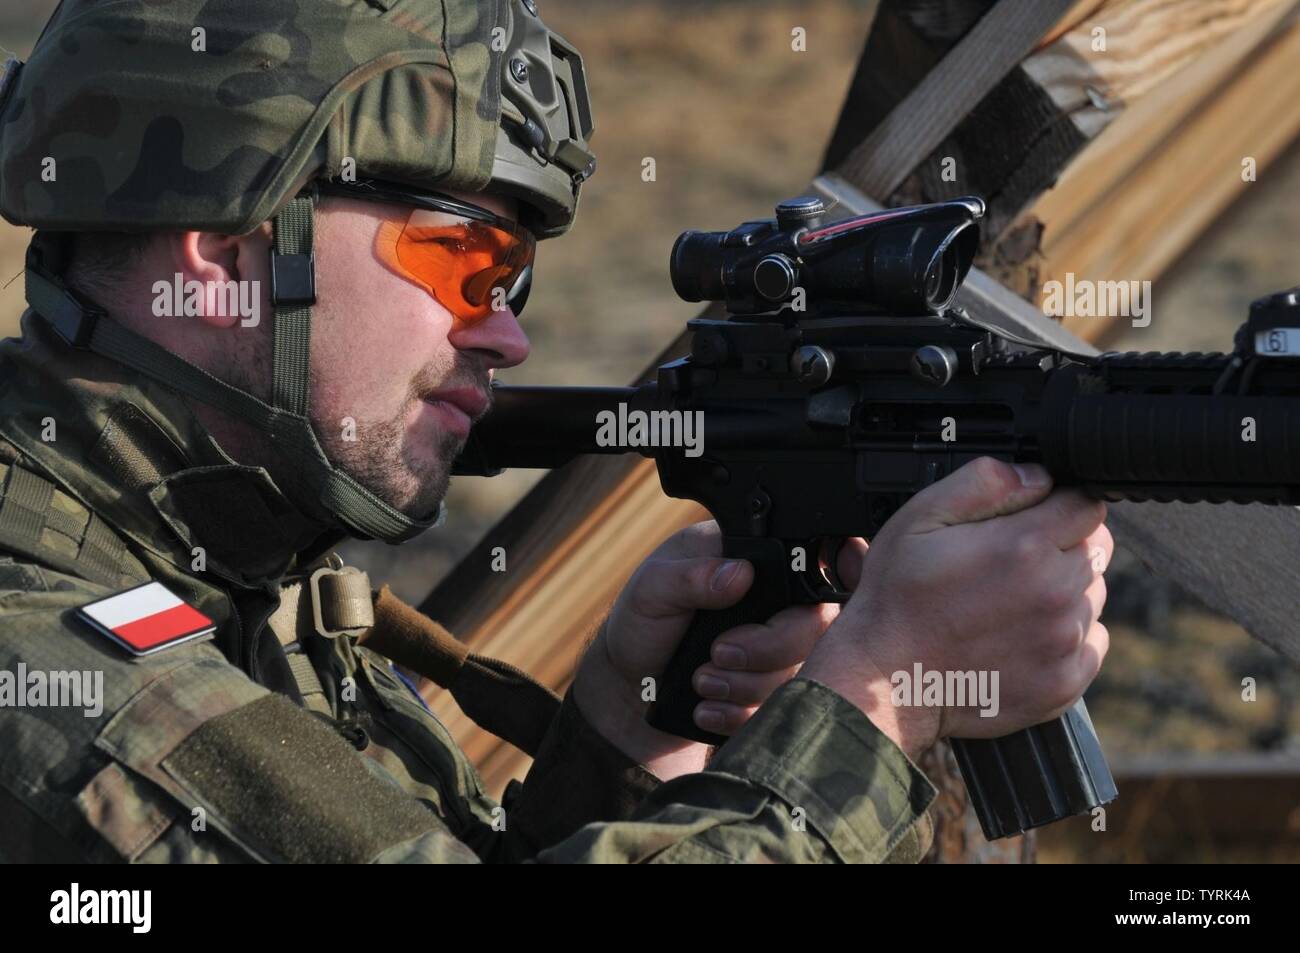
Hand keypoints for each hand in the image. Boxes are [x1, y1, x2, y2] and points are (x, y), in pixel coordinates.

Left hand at [573, 521, 850, 779]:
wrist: (631, 688)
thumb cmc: (641, 625)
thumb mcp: (651, 590)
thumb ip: (690, 577)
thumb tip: (739, 573)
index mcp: (754, 560)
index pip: (806, 571)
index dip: (794, 604)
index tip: (752, 629)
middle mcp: (778, 601)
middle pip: (813, 628)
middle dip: (764, 653)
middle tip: (716, 655)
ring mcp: (781, 647)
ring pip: (798, 673)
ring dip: (744, 687)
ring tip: (700, 682)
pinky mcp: (774, 688)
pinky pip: (781, 708)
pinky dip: (740, 714)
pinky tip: (707, 708)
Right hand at [799, 457, 1110, 760]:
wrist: (888, 681)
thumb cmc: (898, 599)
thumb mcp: (919, 518)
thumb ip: (983, 482)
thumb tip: (1035, 475)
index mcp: (1024, 547)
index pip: (1086, 504)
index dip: (1059, 505)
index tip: (1031, 519)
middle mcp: (1056, 593)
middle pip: (1096, 549)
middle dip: (1063, 546)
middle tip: (1011, 563)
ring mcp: (1064, 642)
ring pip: (1094, 595)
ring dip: (1065, 591)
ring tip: (1010, 602)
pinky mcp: (1066, 682)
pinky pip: (1092, 642)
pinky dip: (1067, 637)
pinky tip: (1022, 636)